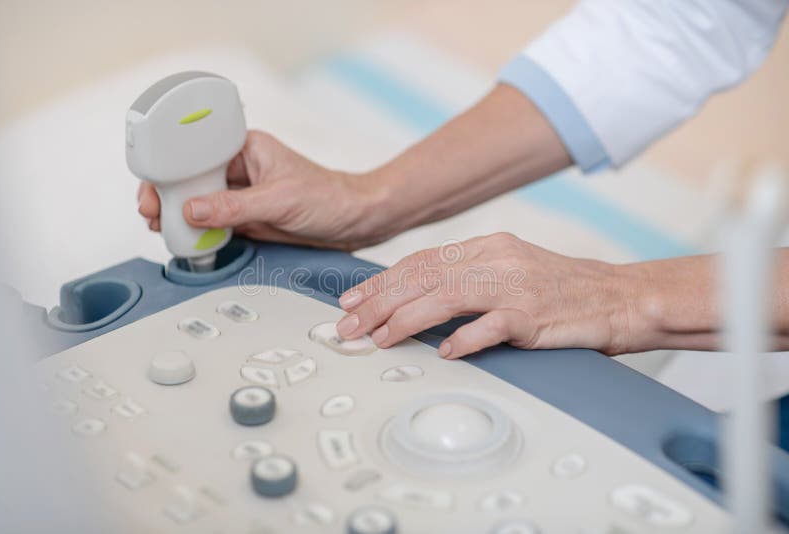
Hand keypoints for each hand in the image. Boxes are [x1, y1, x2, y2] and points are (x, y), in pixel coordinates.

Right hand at [137, 130, 392, 249]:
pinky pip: (213, 223)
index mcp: (246, 148)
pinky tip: (187, 239)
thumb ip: (235, 207)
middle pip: (191, 179)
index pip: (196, 153)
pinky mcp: (246, 218)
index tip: (155, 188)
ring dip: (179, 215)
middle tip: (152, 213)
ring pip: (198, 203)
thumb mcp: (280, 200)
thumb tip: (194, 209)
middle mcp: (239, 169)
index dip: (171, 170)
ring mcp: (241, 195)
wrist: (354, 222)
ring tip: (162, 227)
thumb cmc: (330, 197)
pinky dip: (198, 232)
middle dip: (168, 195)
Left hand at [336, 232, 640, 357]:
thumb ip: (467, 280)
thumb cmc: (560, 291)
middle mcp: (497, 258)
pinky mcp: (535, 314)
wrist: (620, 298)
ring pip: (447, 297)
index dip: (381, 281)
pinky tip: (443, 352)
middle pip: (424, 277)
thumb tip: (415, 299)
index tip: (351, 301)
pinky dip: (464, 339)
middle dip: (379, 302)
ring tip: (378, 338)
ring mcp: (516, 285)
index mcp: (488, 246)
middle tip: (348, 326)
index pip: (421, 261)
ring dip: (406, 319)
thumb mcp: (510, 271)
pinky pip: (492, 325)